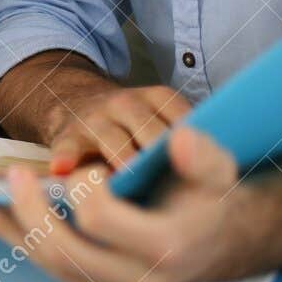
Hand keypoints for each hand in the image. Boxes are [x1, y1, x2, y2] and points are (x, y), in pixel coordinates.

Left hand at [0, 126, 264, 281]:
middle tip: (15, 176)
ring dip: (11, 229)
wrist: (214, 241)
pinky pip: (45, 264)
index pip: (102, 221)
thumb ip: (203, 155)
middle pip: (66, 252)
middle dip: (33, 212)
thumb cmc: (207, 199)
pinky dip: (12, 238)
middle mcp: (137, 278)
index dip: (86, 190)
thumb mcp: (218, 174)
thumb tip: (180, 136)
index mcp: (165, 246)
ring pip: (51, 264)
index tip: (90, 169)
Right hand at [48, 84, 192, 173]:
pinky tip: (63, 170)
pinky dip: (65, 159)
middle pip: (150, 130)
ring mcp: (95, 119)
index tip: (204, 165)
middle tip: (176, 183)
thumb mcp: (161, 118)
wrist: (75, 102)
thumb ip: (189, 139)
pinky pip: (67, 149)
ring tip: (131, 180)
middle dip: (160, 155)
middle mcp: (126, 104)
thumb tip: (219, 174)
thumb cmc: (134, 128)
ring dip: (123, 160)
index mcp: (158, 98)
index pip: (182, 117)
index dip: (193, 143)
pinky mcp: (67, 136)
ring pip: (112, 139)